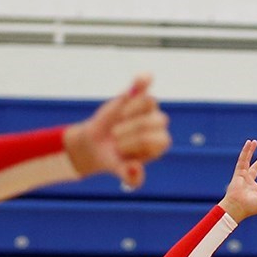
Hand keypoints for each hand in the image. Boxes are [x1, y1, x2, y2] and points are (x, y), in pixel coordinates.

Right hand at [63, 75, 169, 189]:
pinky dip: (143, 79)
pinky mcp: (135, 95)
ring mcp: (148, 108)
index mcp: (159, 143)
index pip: (152, 138)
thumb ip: (130, 177)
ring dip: (129, 111)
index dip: (133, 143)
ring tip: (118, 121)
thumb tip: (136, 170)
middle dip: (128, 130)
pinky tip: (141, 80)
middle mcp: (158, 124)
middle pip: (150, 121)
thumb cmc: (112, 159)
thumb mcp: (118, 170)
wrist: (96, 144)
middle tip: (115, 136)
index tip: (119, 149)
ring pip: (147, 101)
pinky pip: (143, 83)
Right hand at [218, 139, 256, 222]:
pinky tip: (248, 143)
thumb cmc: (251, 208)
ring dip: (250, 152)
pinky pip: (242, 159)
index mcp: (256, 192)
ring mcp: (242, 177)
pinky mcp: (237, 173)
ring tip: (254, 142)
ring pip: (247, 161)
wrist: (237, 207)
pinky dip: (245, 151)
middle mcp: (248, 183)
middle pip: (255, 169)